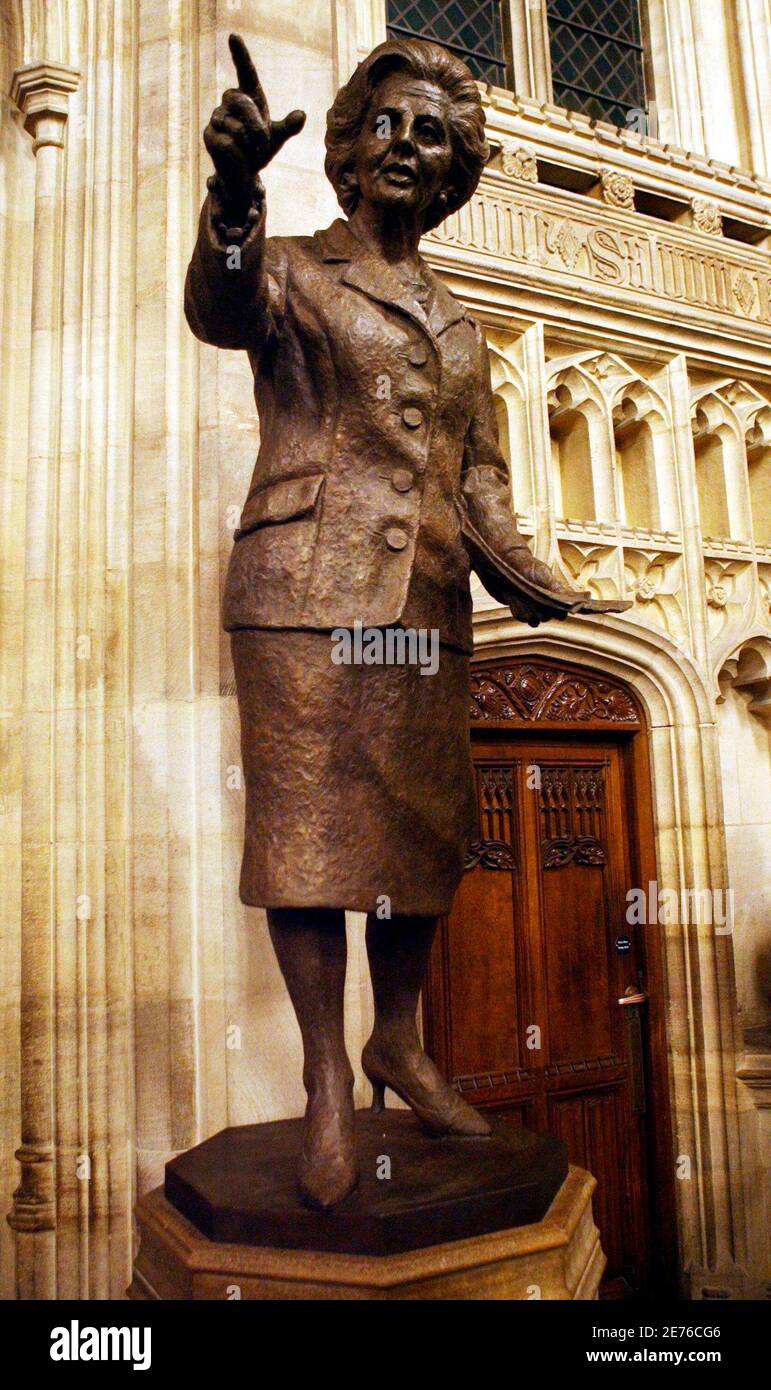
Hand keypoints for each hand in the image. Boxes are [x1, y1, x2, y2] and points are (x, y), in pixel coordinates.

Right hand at [204, 34, 305, 215]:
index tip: (233, 36)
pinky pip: (228, 143)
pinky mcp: (209, 136)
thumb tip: (301, 115)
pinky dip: (240, 155)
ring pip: (236, 127)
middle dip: (257, 126)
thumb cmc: (258, 150)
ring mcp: (216, 118)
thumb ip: (289, 126)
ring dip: (250, 145)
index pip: (244, 71)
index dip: (239, 54)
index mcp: (248, 97)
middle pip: (242, 102)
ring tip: (251, 153)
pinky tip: (240, 159)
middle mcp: (229, 102)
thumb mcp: (277, 138)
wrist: (243, 174)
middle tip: (263, 142)